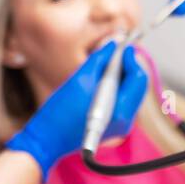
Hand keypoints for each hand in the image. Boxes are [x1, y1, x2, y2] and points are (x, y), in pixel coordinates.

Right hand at [5, 41, 147, 182]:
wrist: (46, 139)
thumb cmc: (59, 111)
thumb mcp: (80, 78)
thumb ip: (100, 59)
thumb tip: (114, 44)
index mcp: (120, 111)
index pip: (138, 79)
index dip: (131, 58)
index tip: (122, 45)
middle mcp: (125, 121)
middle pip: (137, 86)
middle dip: (128, 66)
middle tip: (115, 51)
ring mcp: (120, 125)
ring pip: (130, 92)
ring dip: (122, 75)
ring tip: (106, 63)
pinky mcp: (113, 125)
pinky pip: (121, 100)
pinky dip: (116, 87)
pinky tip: (102, 78)